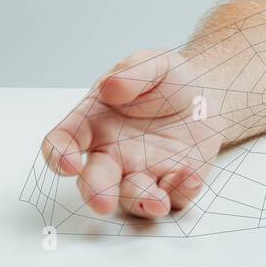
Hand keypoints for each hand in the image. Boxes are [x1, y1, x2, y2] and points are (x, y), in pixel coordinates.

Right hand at [40, 48, 225, 219]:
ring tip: (156, 202)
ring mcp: (142, 172)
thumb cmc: (168, 81)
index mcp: (94, 123)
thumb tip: (111, 87)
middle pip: (93, 181)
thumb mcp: (154, 63)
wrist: (207, 93)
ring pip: (132, 198)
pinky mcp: (173, 183)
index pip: (63, 142)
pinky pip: (174, 197)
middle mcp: (113, 154)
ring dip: (142, 202)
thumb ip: (132, 72)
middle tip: (102, 202)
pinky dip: (181, 191)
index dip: (58, 155)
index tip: (68, 164)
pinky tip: (189, 177)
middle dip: (96, 193)